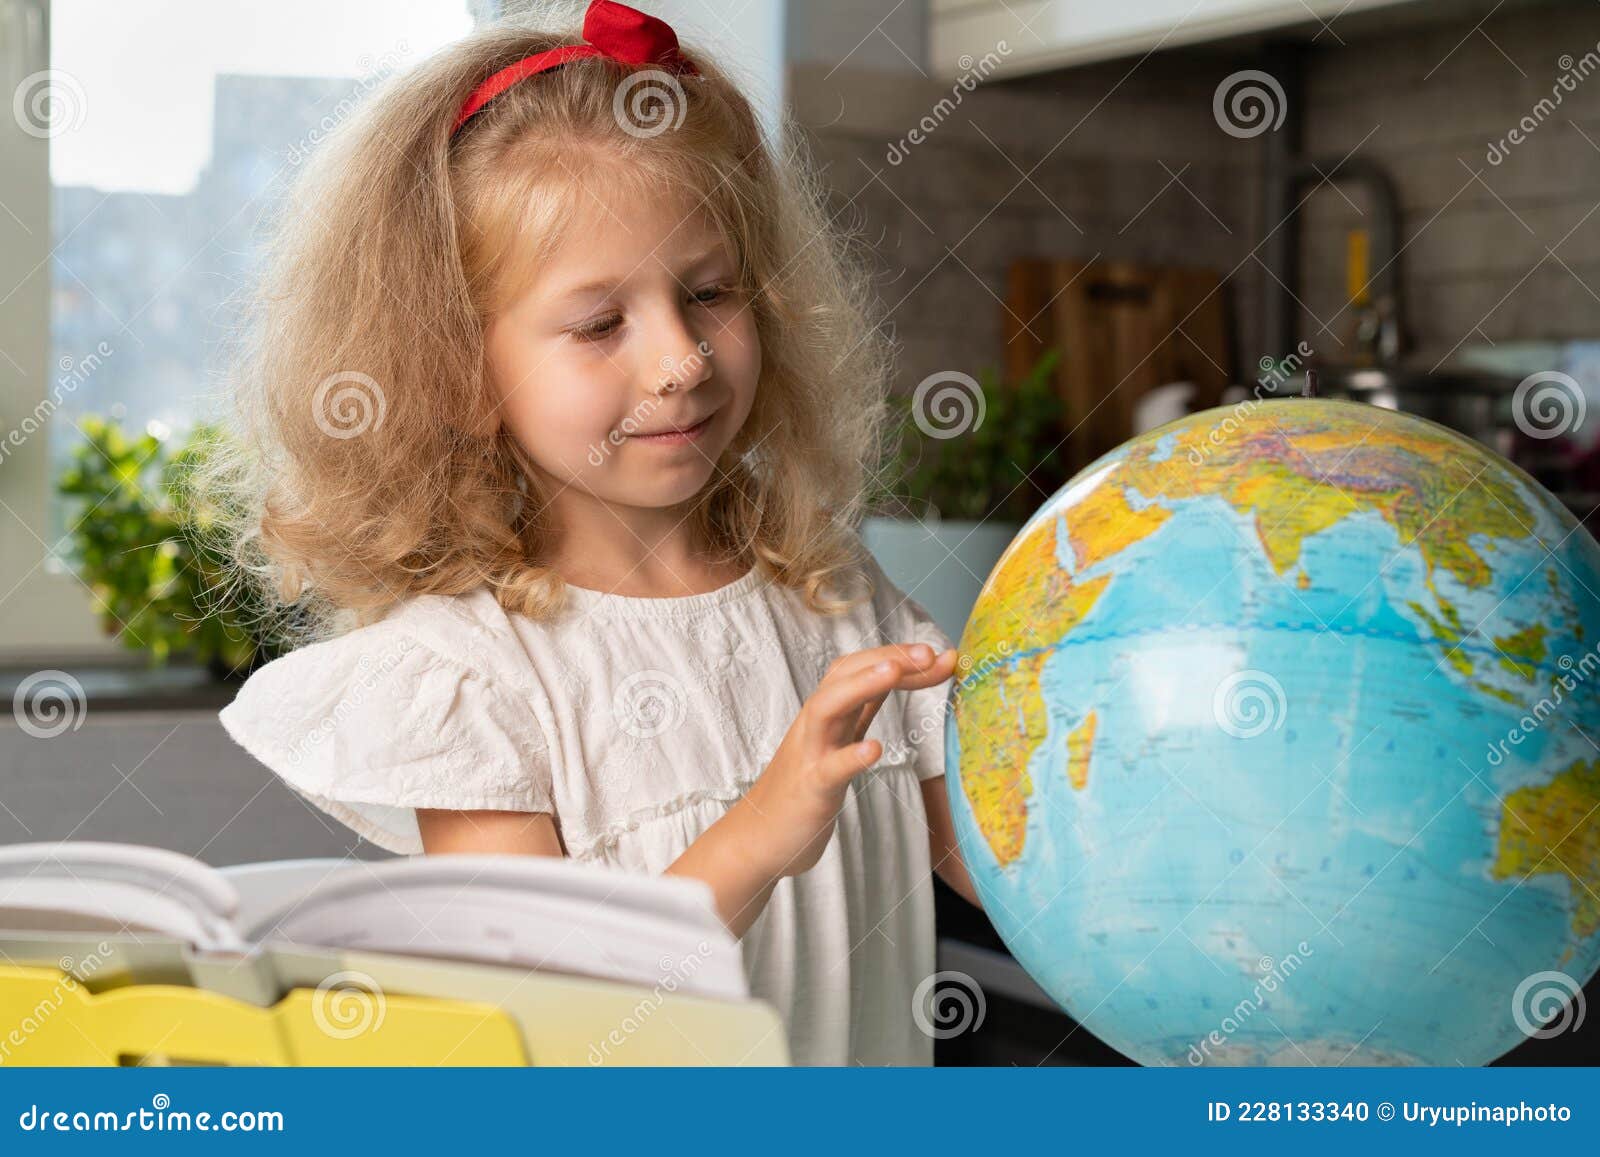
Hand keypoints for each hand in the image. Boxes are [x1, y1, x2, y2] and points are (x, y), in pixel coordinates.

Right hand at [731, 642, 958, 880]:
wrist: (757, 838)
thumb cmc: (802, 788)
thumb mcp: (835, 739)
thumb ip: (860, 707)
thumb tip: (893, 675)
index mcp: (827, 713)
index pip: (861, 668)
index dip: (899, 656)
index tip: (941, 655)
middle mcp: (816, 725)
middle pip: (844, 674)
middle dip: (887, 657)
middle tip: (931, 652)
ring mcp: (810, 754)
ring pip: (828, 707)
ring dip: (862, 685)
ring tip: (896, 671)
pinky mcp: (810, 789)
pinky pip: (829, 769)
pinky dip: (851, 756)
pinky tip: (876, 748)